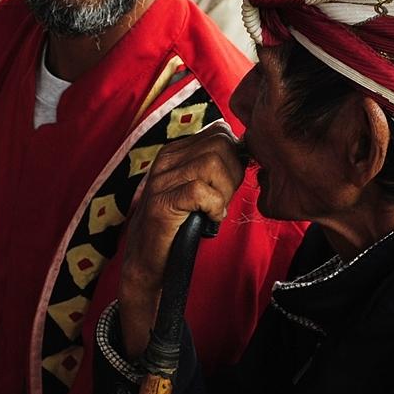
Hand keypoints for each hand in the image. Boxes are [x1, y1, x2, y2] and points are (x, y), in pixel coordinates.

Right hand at [118, 121, 244, 358]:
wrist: (149, 262)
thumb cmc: (179, 226)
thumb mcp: (198, 189)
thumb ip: (215, 168)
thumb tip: (245, 152)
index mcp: (175, 152)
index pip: (219, 131)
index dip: (234, 155)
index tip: (230, 182)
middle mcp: (166, 160)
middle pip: (219, 144)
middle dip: (233, 173)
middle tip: (224, 199)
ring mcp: (161, 180)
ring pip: (212, 164)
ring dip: (224, 191)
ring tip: (215, 209)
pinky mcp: (162, 203)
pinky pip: (200, 192)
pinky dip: (214, 207)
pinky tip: (209, 218)